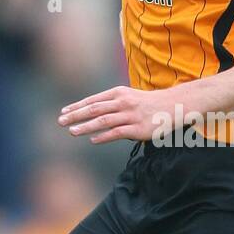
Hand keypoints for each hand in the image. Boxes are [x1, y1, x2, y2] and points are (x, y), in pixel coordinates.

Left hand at [58, 85, 179, 143]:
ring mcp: (130, 115)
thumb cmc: (149, 104)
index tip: (63, 112)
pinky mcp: (138, 128)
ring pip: (103, 121)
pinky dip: (103, 136)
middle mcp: (123, 102)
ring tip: (72, 131)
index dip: (77, 106)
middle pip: (94, 109)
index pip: (93, 100)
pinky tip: (93, 139)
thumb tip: (92, 114)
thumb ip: (112, 104)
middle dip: (76, 115)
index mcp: (119, 93)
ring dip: (86, 126)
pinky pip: (117, 132)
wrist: (173, 106)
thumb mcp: (129, 97)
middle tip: (60, 121)